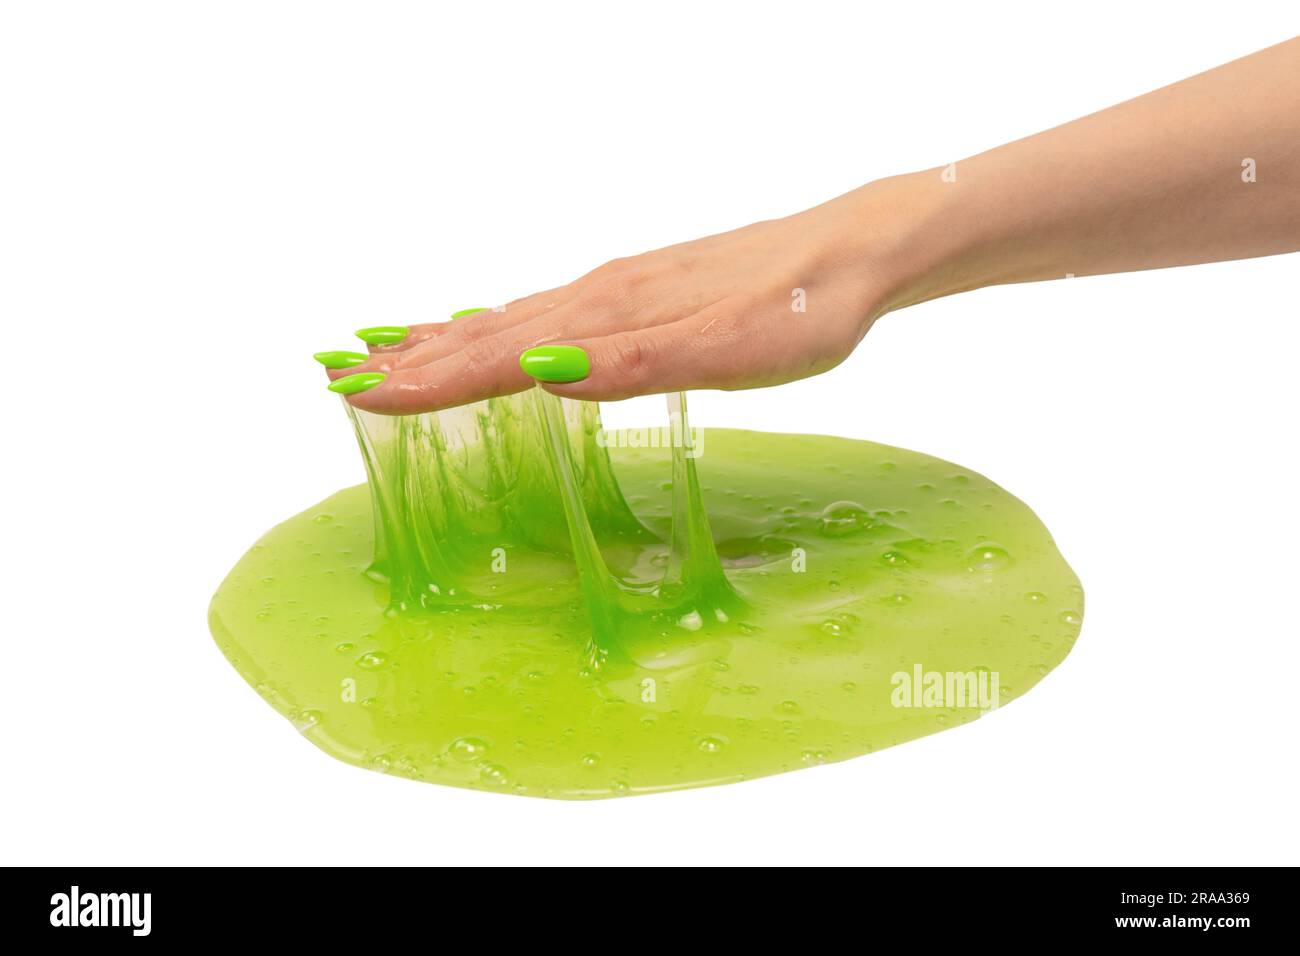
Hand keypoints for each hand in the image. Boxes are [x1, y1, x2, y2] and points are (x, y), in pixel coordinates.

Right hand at [326, 184, 914, 413]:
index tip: (359, 395)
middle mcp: (600, 297)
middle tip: (336, 377)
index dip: (430, 382)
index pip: (501, 356)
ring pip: (508, 319)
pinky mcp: (636, 291)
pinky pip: (543, 311)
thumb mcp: (734, 350)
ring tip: (382, 353)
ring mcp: (616, 291)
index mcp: (612, 317)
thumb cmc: (802, 310)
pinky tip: (488, 331)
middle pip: (486, 333)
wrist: (852, 252)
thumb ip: (640, 363)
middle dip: (411, 362)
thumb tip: (548, 375)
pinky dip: (496, 325)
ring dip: (441, 342)